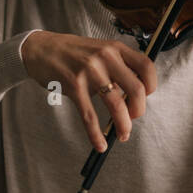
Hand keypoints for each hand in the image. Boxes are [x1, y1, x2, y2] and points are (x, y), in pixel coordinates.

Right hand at [21, 32, 157, 150]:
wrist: (41, 49)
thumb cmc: (73, 53)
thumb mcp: (99, 50)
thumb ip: (117, 66)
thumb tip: (135, 96)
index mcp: (115, 47)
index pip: (146, 66)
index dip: (151, 85)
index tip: (146, 97)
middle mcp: (106, 56)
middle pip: (136, 89)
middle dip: (138, 110)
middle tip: (133, 118)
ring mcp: (89, 70)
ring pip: (116, 104)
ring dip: (123, 125)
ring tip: (123, 135)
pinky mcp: (73, 85)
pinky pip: (89, 115)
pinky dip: (95, 134)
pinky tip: (99, 144)